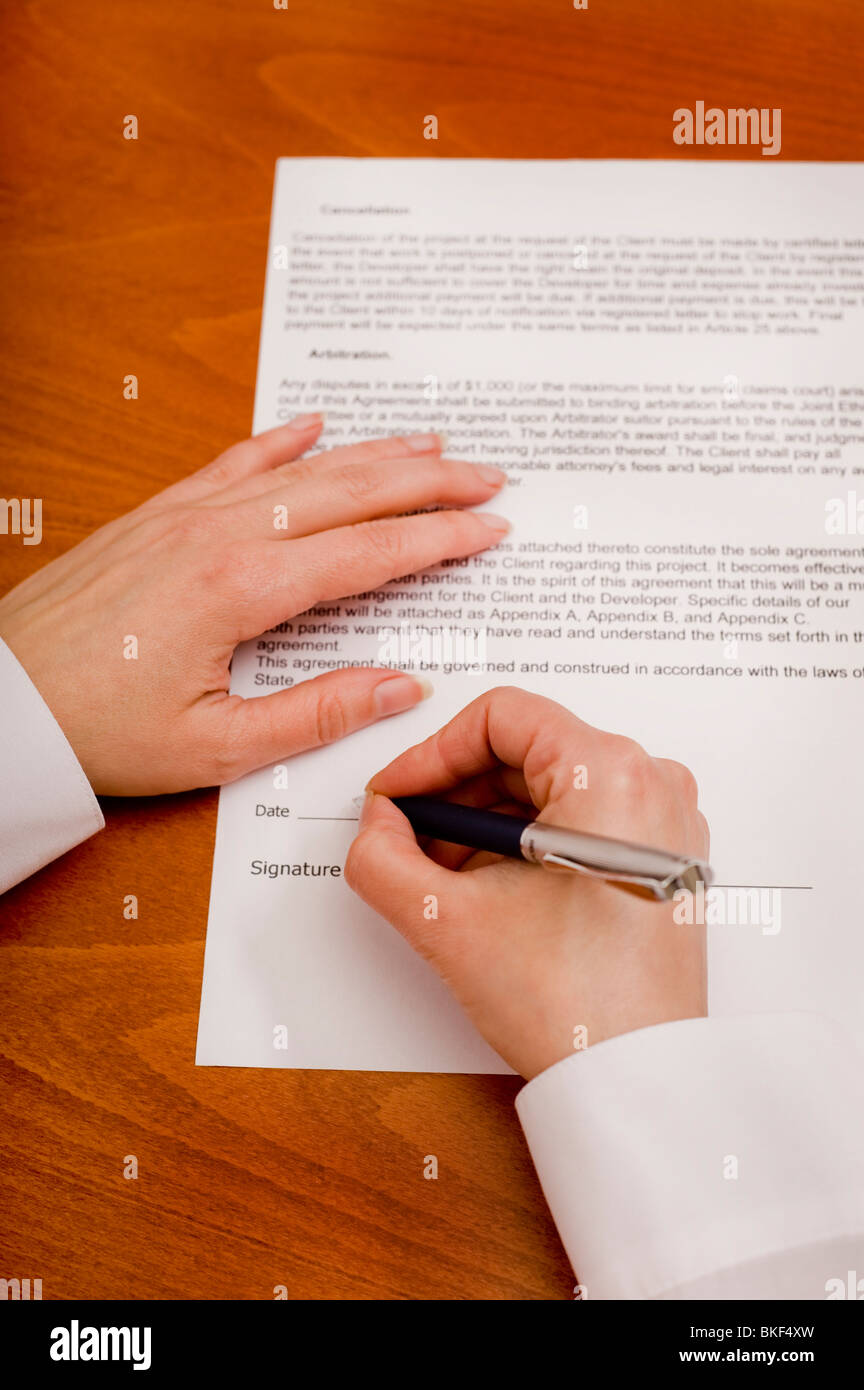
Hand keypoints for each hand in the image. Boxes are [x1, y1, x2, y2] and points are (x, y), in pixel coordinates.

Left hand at [0, 418, 507, 794]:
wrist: (4, 701)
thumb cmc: (98, 730)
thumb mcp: (216, 748)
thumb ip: (317, 715)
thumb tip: (402, 687)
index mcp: (241, 589)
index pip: (370, 552)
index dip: (439, 538)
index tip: (490, 528)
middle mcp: (218, 534)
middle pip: (349, 491)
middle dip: (428, 480)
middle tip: (488, 476)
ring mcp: (185, 515)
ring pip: (300, 469)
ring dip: (372, 453)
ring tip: (430, 442)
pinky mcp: (157, 515)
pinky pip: (232, 462)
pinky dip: (280, 441)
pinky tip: (313, 425)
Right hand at [345, 687, 708, 1078]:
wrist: (636, 1080)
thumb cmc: (573, 1005)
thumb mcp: (447, 923)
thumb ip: (383, 858)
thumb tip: (376, 824)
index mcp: (611, 773)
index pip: (500, 716)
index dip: (431, 753)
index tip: (397, 796)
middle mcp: (651, 784)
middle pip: (526, 750)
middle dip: (456, 795)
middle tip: (411, 842)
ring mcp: (666, 823)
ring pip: (552, 787)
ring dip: (488, 823)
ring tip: (448, 879)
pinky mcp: (665, 858)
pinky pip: (583, 820)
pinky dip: (528, 842)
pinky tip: (494, 891)